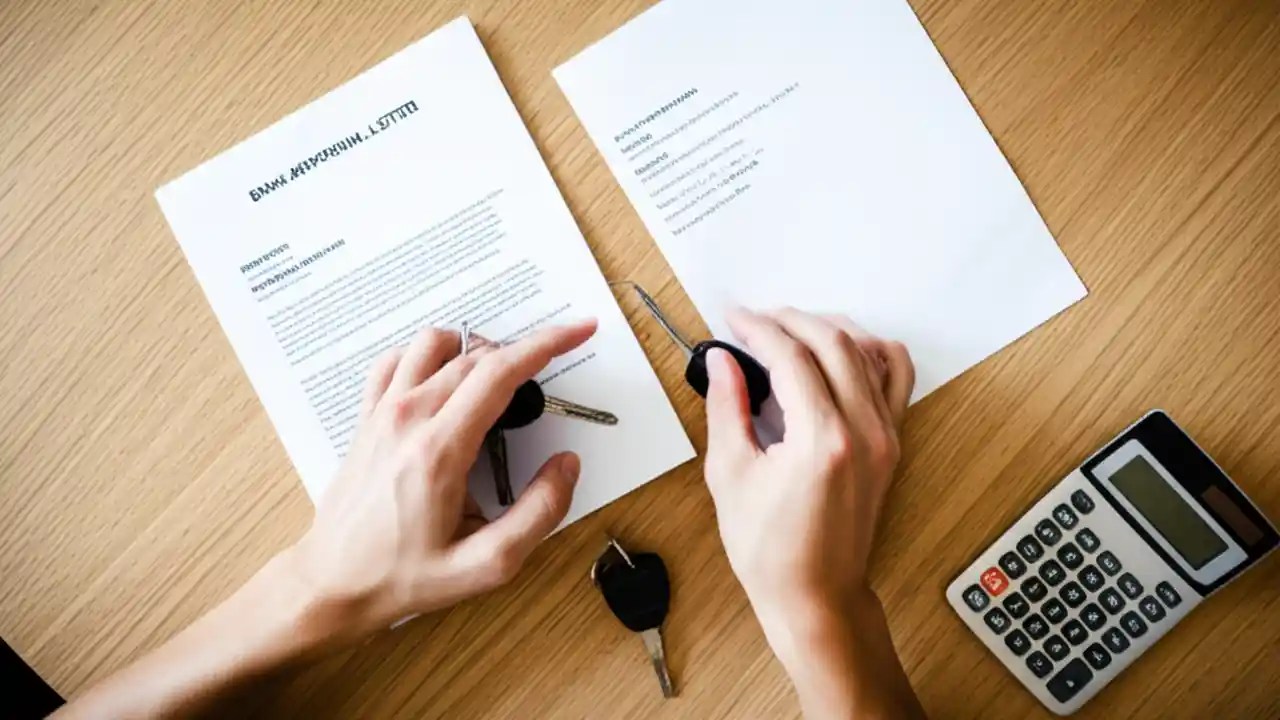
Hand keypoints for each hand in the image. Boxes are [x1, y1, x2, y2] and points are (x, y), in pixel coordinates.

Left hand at [285, 320, 596, 642]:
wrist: (332, 583)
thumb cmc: (403, 577)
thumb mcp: (486, 565)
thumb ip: (538, 513)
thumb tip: (566, 466)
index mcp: (440, 451)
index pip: (500, 373)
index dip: (547, 344)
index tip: (577, 331)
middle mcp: (407, 420)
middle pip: (474, 356)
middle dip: (521, 352)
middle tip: (545, 377)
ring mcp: (382, 414)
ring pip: (433, 344)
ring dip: (473, 348)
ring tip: (496, 378)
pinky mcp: (366, 418)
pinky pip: (396, 360)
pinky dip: (428, 356)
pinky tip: (444, 379)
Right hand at [702, 308, 913, 638]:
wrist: (816, 594)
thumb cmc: (772, 551)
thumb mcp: (731, 474)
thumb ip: (727, 407)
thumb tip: (722, 361)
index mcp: (822, 440)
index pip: (791, 356)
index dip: (757, 329)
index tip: (733, 320)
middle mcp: (863, 431)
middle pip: (832, 342)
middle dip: (789, 320)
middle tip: (754, 321)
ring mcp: (885, 436)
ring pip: (867, 352)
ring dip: (826, 329)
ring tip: (790, 329)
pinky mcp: (892, 444)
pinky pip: (896, 379)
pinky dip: (872, 353)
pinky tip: (843, 351)